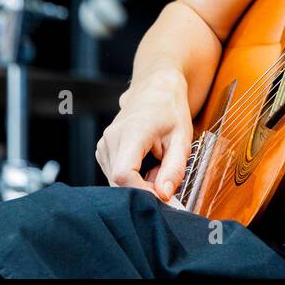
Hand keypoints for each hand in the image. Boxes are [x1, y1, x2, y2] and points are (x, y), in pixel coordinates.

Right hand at [95, 69, 193, 200]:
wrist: (156, 88)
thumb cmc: (170, 110)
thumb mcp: (182, 138)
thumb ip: (174, 168)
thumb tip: (164, 195)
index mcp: (132, 132)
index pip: (123, 174)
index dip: (142, 192)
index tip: (162, 196)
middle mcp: (112, 138)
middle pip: (119, 182)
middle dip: (144, 190)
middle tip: (166, 180)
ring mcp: (104, 144)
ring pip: (116, 182)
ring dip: (139, 184)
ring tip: (159, 166)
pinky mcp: (102, 150)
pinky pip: (114, 175)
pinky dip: (132, 178)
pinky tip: (147, 164)